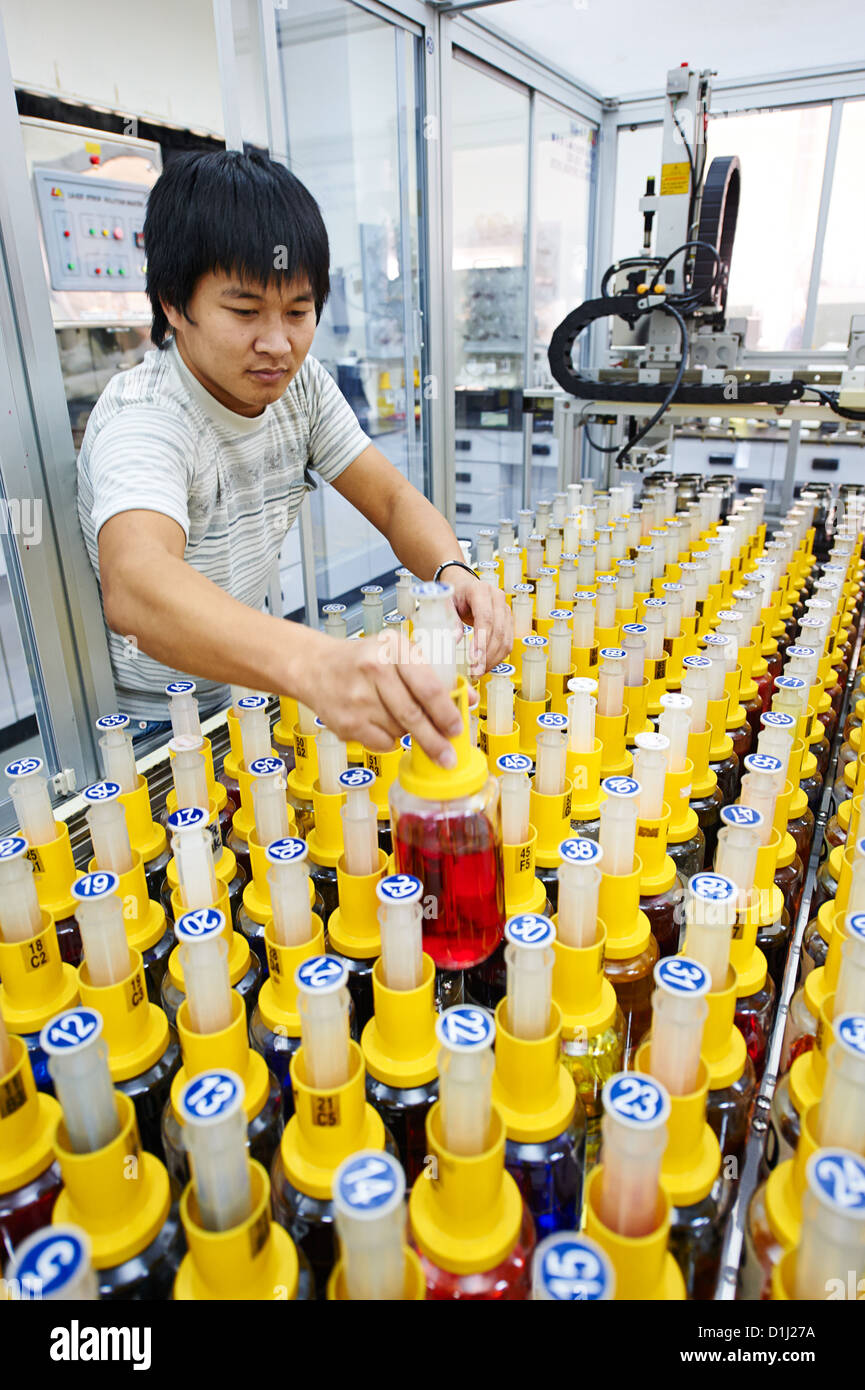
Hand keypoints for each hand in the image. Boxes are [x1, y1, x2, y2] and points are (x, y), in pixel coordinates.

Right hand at [298, 630, 463, 766]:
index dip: (446, 713)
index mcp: (393, 648)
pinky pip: (381, 742)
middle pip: (414, 716)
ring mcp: (358, 698)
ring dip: (409, 735)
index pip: (428, 687)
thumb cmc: (363, 659)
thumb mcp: (398, 653)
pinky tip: (381, 725)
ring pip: (399, 731)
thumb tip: (468, 700)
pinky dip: (389, 740)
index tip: (457, 728)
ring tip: (405, 724)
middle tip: (447, 756)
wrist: (314, 667)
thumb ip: (432, 675)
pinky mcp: (347, 722)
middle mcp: (374, 669)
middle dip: (435, 740)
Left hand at [447, 570, 513, 674]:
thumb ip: (451, 620)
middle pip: (498, 630)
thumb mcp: (446, 602)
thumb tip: (455, 640)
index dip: (481, 640)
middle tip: (475, 670)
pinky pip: (508, 642)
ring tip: (479, 671)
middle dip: (487, 654)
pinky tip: (486, 665)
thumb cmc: (454, 593)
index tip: (474, 658)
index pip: (486, 617)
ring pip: (505, 638)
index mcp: (480, 590)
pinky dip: (498, 656)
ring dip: (493, 659)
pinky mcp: (508, 620)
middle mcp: (497, 598)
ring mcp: (505, 609)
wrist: (462, 585)